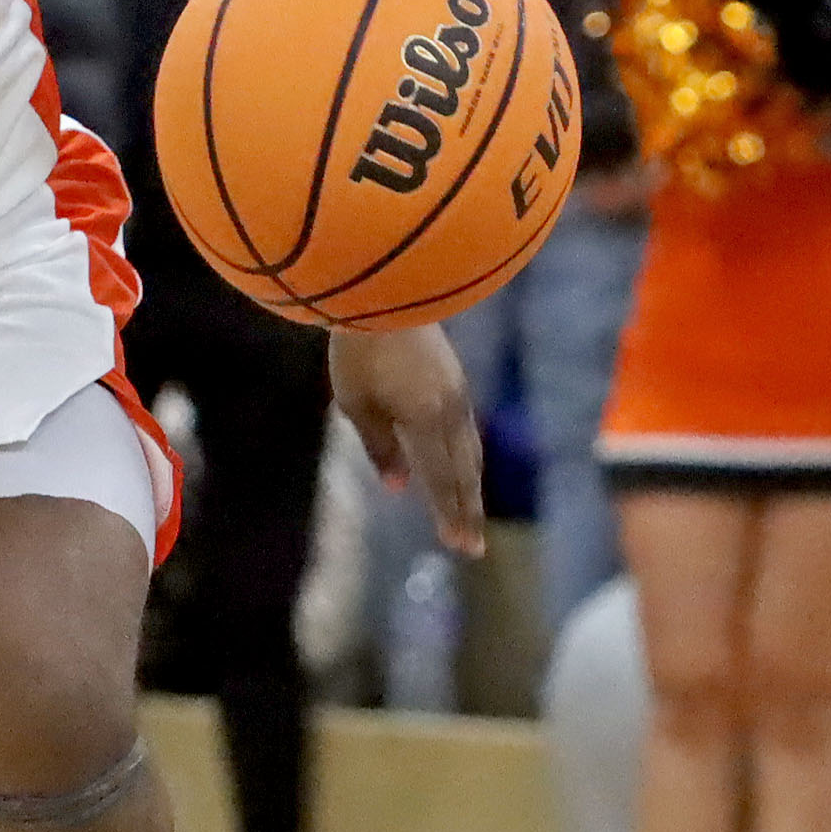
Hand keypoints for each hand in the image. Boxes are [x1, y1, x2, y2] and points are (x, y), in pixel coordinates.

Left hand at [332, 325, 484, 555]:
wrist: (386, 285)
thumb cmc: (359, 346)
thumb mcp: (357, 403)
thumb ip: (381, 446)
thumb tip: (399, 486)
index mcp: (427, 422)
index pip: (441, 480)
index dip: (450, 515)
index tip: (460, 546)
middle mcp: (450, 411)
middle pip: (464, 470)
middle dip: (467, 509)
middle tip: (472, 546)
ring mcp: (456, 392)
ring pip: (469, 449)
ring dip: (471, 485)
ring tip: (471, 512)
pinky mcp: (454, 376)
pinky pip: (465, 429)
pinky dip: (466, 457)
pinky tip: (462, 464)